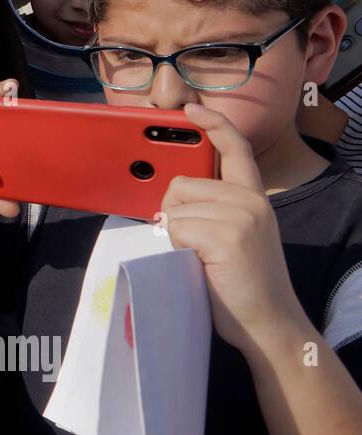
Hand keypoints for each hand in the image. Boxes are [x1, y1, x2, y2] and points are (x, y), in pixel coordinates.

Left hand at [159, 103, 304, 353]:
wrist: (268, 325)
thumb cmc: (239, 286)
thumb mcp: (231, 238)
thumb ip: (211, 213)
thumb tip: (166, 206)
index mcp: (254, 198)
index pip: (235, 149)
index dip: (213, 125)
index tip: (191, 109)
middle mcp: (251, 201)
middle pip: (181, 185)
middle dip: (173, 214)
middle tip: (193, 248)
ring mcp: (242, 217)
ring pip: (174, 209)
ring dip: (174, 236)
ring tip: (200, 260)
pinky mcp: (228, 236)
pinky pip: (175, 229)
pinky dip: (176, 250)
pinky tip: (200, 266)